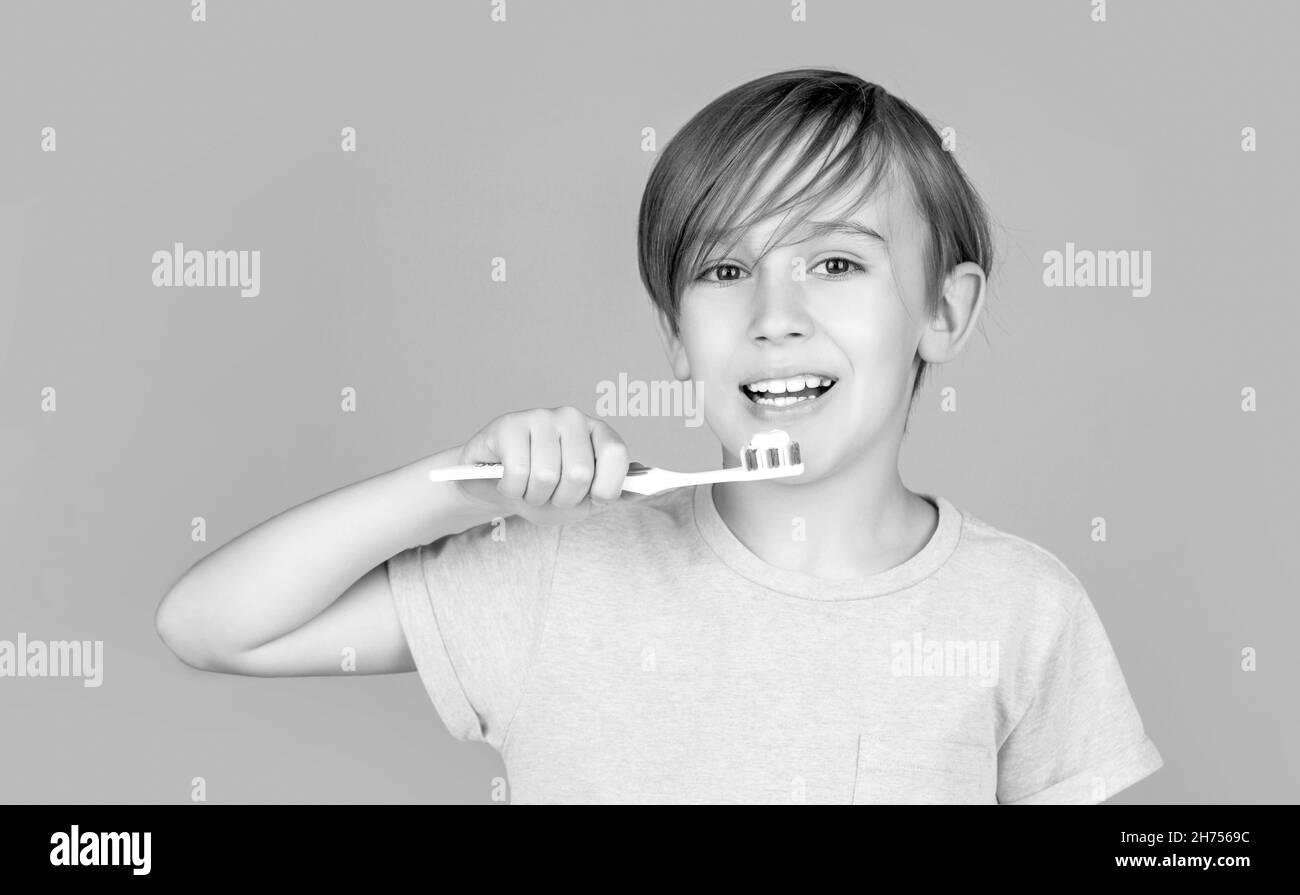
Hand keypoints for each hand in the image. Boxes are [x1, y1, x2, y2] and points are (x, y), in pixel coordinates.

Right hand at [453, 406, 630, 525]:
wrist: (492, 483)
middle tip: (550, 496)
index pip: (616, 454)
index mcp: (596, 433)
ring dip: (534, 497)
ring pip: (546, 476)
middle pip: (580, 473)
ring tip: (528, 488)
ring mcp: (540, 417)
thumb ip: (605, 496)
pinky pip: (517, 473)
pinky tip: (508, 482)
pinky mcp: (509, 425)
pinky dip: (512, 490)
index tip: (594, 499)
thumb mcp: (579, 502)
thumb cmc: (543, 492)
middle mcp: (571, 418)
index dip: (607, 487)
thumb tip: (635, 492)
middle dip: (562, 500)